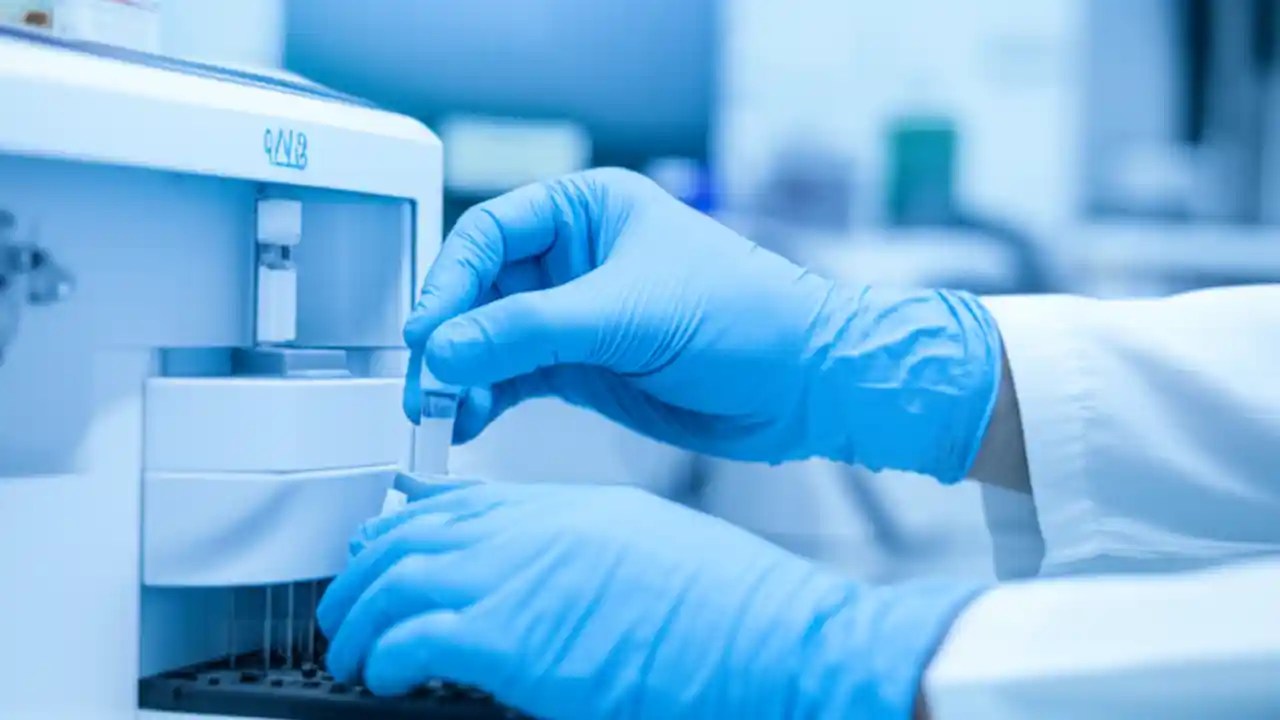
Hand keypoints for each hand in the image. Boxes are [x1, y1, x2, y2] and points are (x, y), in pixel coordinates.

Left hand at [318, 480, 980, 718]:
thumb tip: (545, 578)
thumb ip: (583, 553)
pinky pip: (409, 639)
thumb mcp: (651, 550)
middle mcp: (530, 532)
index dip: (405, 521)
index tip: (380, 539)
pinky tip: (387, 676)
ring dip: (360, 623)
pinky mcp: (504, 637)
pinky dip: (385, 659)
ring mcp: (514, 577)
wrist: (769, 638)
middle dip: (363, 574)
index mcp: (568, 507)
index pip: (460, 499)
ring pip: (394, 583)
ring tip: (353, 653)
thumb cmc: (729, 610)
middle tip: (346, 607)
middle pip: (412, 536)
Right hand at [405, 168, 1001, 482]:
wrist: (802, 385)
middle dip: (451, 337)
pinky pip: (517, 378)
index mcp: (588, 211)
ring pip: (494, 340)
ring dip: (464, 376)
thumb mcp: (626, 315)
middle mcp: (575, 258)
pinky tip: (472, 422)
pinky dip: (490, 400)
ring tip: (442, 413)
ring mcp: (577, 315)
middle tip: (426, 383)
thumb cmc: (744, 315)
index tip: (427, 330)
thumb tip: (445, 349)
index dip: (451, 281)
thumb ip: (529, 332)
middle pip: (483, 291)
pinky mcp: (584, 366)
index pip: (492, 233)